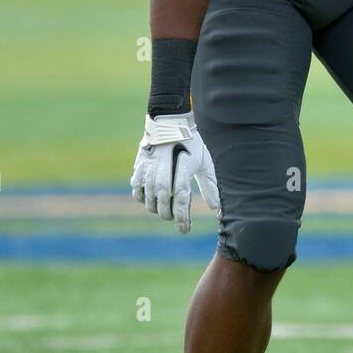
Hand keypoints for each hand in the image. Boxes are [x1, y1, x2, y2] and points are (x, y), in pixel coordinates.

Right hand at [131, 113, 219, 234]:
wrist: (171, 122)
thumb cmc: (193, 143)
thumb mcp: (206, 162)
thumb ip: (210, 185)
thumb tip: (216, 208)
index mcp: (183, 167)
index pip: (182, 198)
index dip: (183, 217)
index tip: (185, 230)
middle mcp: (164, 168)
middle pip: (163, 201)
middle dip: (168, 214)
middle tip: (175, 218)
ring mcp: (149, 167)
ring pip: (148, 198)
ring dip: (156, 208)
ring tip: (164, 209)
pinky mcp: (139, 165)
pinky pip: (136, 188)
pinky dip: (143, 197)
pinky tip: (151, 198)